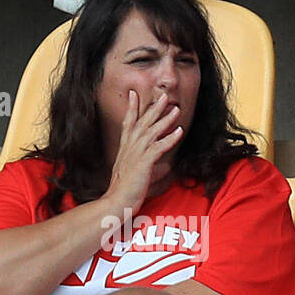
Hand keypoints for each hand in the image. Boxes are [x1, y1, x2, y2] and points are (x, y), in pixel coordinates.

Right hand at [104, 90, 183, 211]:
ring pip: (152, 131)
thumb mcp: (135, 173)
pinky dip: (169, 138)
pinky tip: (179, 131)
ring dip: (165, 119)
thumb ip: (147, 166)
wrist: (116, 201)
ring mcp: (136, 154)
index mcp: (125, 148)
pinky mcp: (143, 162)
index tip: (135, 93)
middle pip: (142, 122)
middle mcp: (129, 147)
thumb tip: (164, 165)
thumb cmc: (124, 190)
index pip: (128, 122)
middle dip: (153, 107)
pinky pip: (159, 147)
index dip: (132, 107)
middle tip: (162, 95)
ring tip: (176, 109)